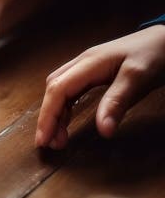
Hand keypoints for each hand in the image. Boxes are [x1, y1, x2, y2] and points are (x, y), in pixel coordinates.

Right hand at [36, 24, 164, 148]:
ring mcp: (87, 67)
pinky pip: (71, 90)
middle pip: (54, 90)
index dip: (47, 116)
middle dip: (47, 117)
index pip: (58, 90)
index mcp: (89, 63)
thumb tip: (103, 131)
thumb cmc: (155, 54)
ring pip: (60, 90)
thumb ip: (117, 102)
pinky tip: (67, 120)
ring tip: (58, 137)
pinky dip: (65, 107)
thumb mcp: (138, 78)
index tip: (44, 140)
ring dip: (55, 114)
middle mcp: (82, 63)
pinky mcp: (94, 72)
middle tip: (51, 143)